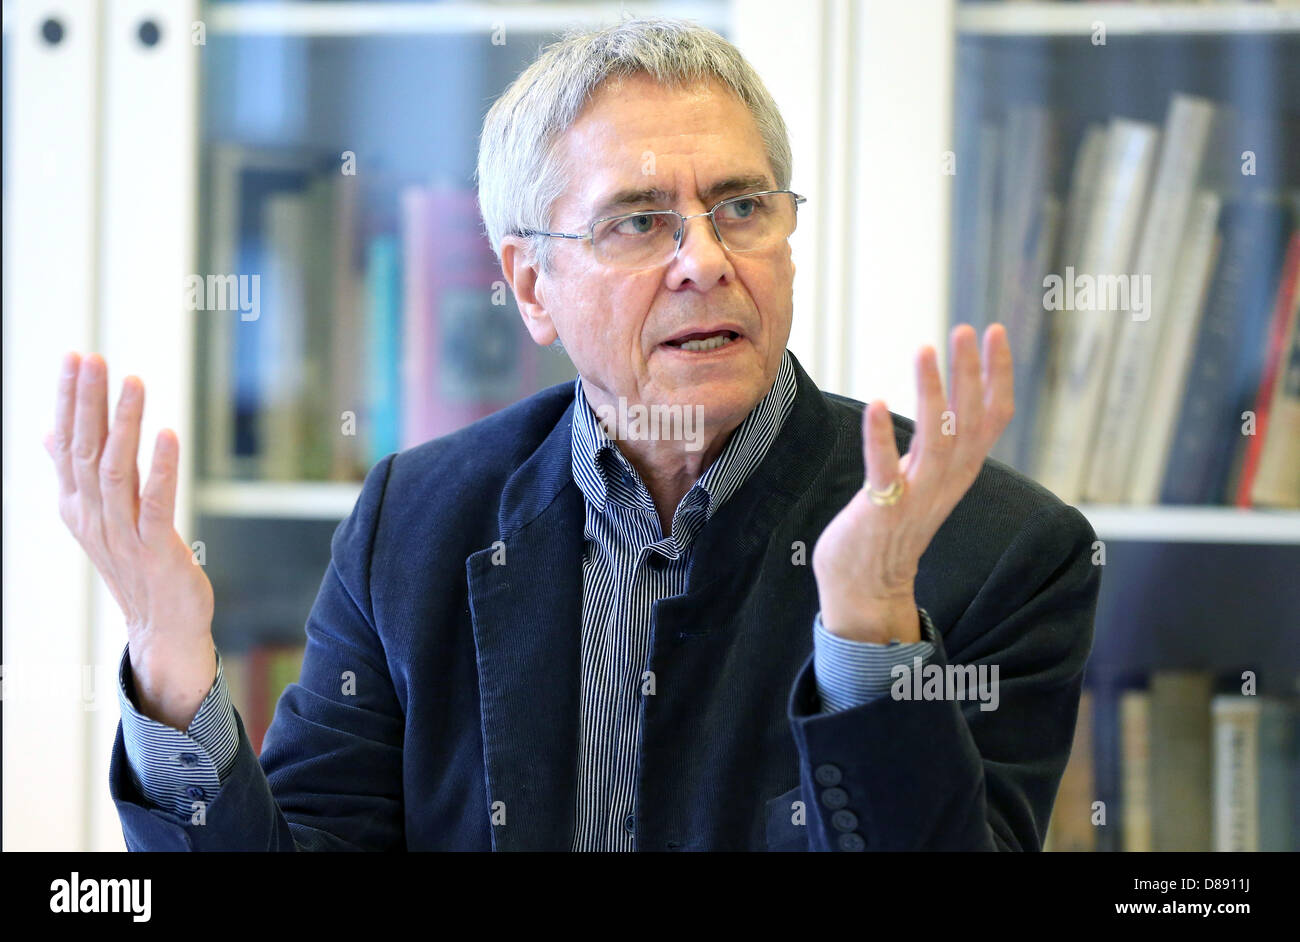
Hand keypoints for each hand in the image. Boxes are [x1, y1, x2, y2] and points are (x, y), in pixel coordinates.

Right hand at [44, 352, 216, 730]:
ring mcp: (123, 534)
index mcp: (77, 505)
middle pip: (85, 451)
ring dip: (124, 425)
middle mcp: (93, 517)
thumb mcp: (95, 516)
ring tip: (134, 383)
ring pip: (116, 472)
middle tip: (94, 359)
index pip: (66, 443)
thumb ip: (74, 473)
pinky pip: (155, 504)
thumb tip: (50, 430)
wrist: (161, 626)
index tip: (76, 357)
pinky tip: (168, 435)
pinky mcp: (157, 550)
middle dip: (89, 403)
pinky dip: (161, 468)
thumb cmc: (133, 564)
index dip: (70, 400)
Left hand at [811, 324, 1013, 642]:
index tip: (995, 332)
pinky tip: (878, 403)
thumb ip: (936, 449)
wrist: (867, 590)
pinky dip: (882, 438)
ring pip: (936, 440)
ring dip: (933, 393)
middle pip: (970, 422)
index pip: (992, 418)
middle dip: (971, 372)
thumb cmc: (890, 530)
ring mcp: (915, 498)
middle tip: (968, 327)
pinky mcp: (881, 511)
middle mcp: (945, 483)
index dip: (996, 375)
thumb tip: (944, 405)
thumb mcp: (924, 482)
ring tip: (926, 349)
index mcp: (958, 473)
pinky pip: (885, 471)